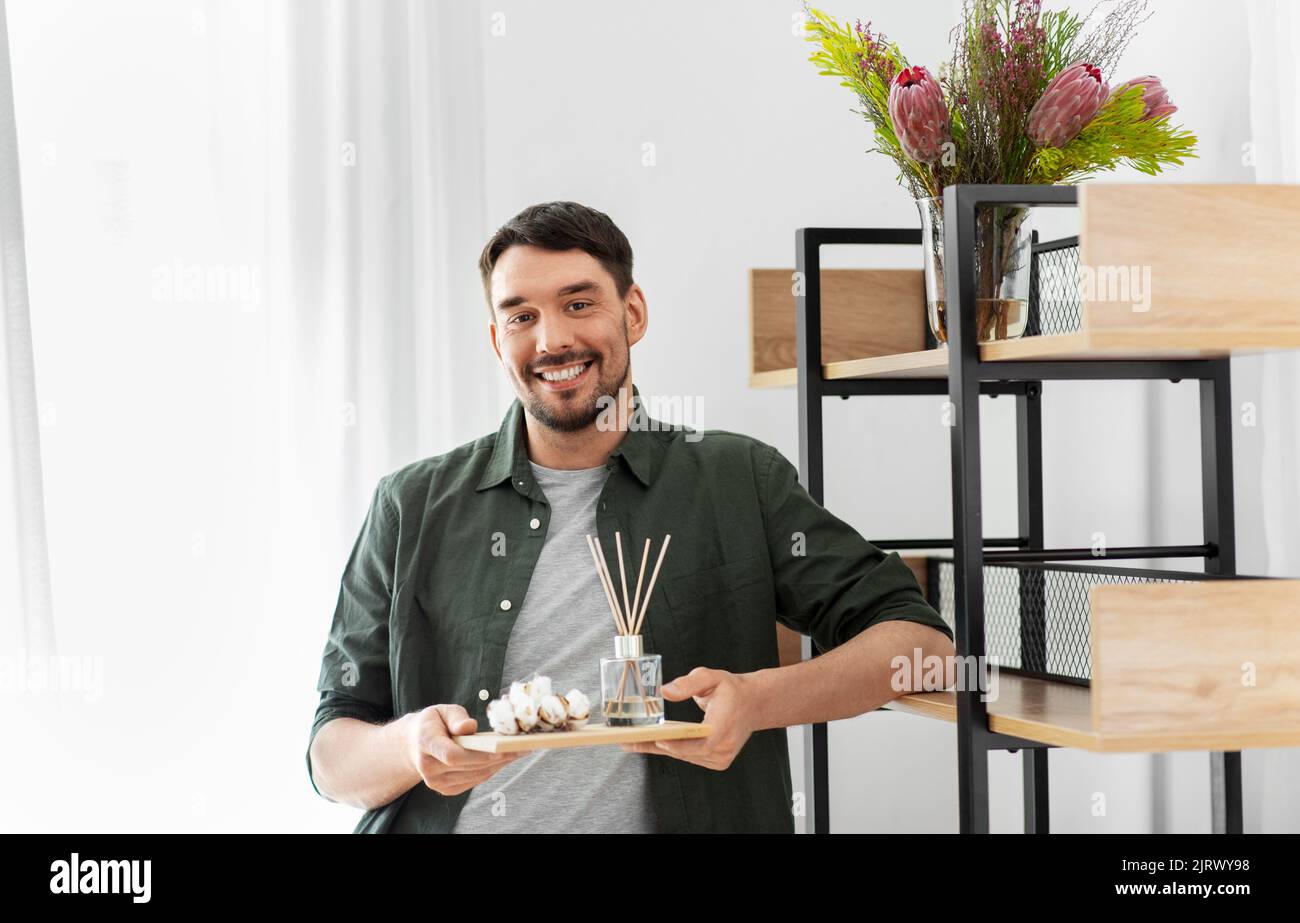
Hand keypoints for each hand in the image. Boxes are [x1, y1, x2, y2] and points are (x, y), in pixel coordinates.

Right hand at [404, 704, 522, 795]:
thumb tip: (470, 727)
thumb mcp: (442, 710)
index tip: (501, 749)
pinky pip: (474, 781)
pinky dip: (491, 770)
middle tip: (522, 747)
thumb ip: (456, 717)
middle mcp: (428, 768)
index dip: (478, 755)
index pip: (452, 756)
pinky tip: (505, 759)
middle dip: (498, 757)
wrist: (414, 744)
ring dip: (499, 764)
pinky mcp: (446, 790)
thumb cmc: (433, 723)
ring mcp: (436, 783)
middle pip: (468, 767)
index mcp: (426, 743)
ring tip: (519, 752)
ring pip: (475, 776)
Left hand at [620, 667, 755, 769]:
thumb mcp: (711, 677)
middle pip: (685, 751)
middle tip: (627, 741)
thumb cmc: (732, 690)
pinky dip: (672, 750)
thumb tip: (665, 691)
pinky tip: (651, 744)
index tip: (657, 740)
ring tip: (632, 743)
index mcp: (724, 727)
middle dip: (655, 745)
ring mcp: (720, 757)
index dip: (677, 744)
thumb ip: (688, 683)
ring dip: (659, 749)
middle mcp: (723, 747)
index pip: (699, 743)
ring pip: (684, 756)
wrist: (753, 703)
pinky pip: (689, 756)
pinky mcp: (717, 761)